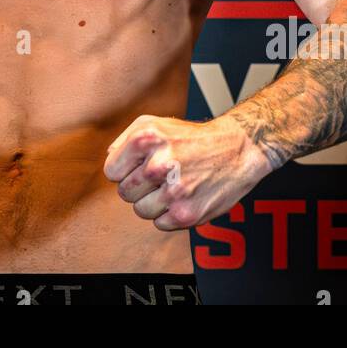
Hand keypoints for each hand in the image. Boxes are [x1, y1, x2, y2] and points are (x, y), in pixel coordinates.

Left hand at [104, 113, 271, 230]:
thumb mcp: (156, 123)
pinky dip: (169, 214)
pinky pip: (159, 224)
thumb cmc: (193, 138)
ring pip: (140, 210)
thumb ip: (126, 139)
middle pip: (124, 193)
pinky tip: (183, 197)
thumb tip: (110, 160)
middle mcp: (159, 164)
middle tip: (160, 176)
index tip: (140, 166)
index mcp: (147, 139)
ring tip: (172, 185)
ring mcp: (173, 192)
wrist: (236, 150)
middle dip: (139, 186)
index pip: (111, 171)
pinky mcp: (186, 215)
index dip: (125, 170)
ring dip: (153, 201)